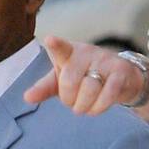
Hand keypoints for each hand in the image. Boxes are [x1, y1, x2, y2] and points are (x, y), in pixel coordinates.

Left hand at [23, 36, 145, 116]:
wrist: (121, 78)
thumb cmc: (85, 76)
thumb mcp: (62, 80)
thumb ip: (44, 87)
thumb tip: (27, 97)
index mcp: (69, 53)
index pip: (61, 49)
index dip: (56, 45)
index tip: (50, 39)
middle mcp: (87, 53)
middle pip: (70, 82)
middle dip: (69, 99)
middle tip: (73, 100)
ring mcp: (105, 60)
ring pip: (89, 90)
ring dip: (84, 106)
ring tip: (85, 105)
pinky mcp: (121, 71)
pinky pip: (107, 94)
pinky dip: (99, 107)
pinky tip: (96, 108)